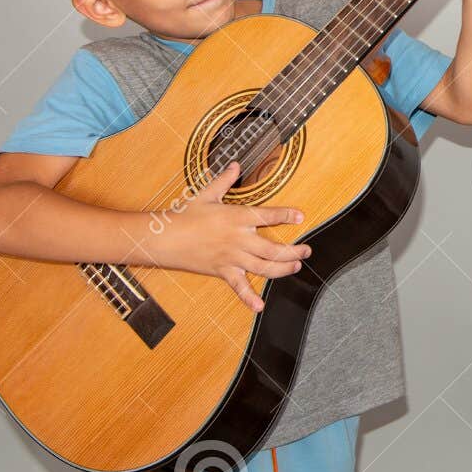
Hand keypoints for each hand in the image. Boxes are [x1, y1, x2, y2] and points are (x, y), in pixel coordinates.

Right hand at [155, 162, 310, 311]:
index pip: (268, 215)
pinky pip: (238, 287)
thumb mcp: (206, 194)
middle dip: (294, 251)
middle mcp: (239, 239)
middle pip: (273, 249)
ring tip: (296, 267)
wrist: (164, 238)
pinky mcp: (222, 271)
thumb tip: (235, 165)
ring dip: (283, 269)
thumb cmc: (185, 216)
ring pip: (264, 267)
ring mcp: (232, 257)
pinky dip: (249, 298)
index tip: (300, 217)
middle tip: (307, 250)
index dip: (286, 216)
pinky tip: (259, 306)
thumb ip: (224, 180)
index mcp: (237, 217)